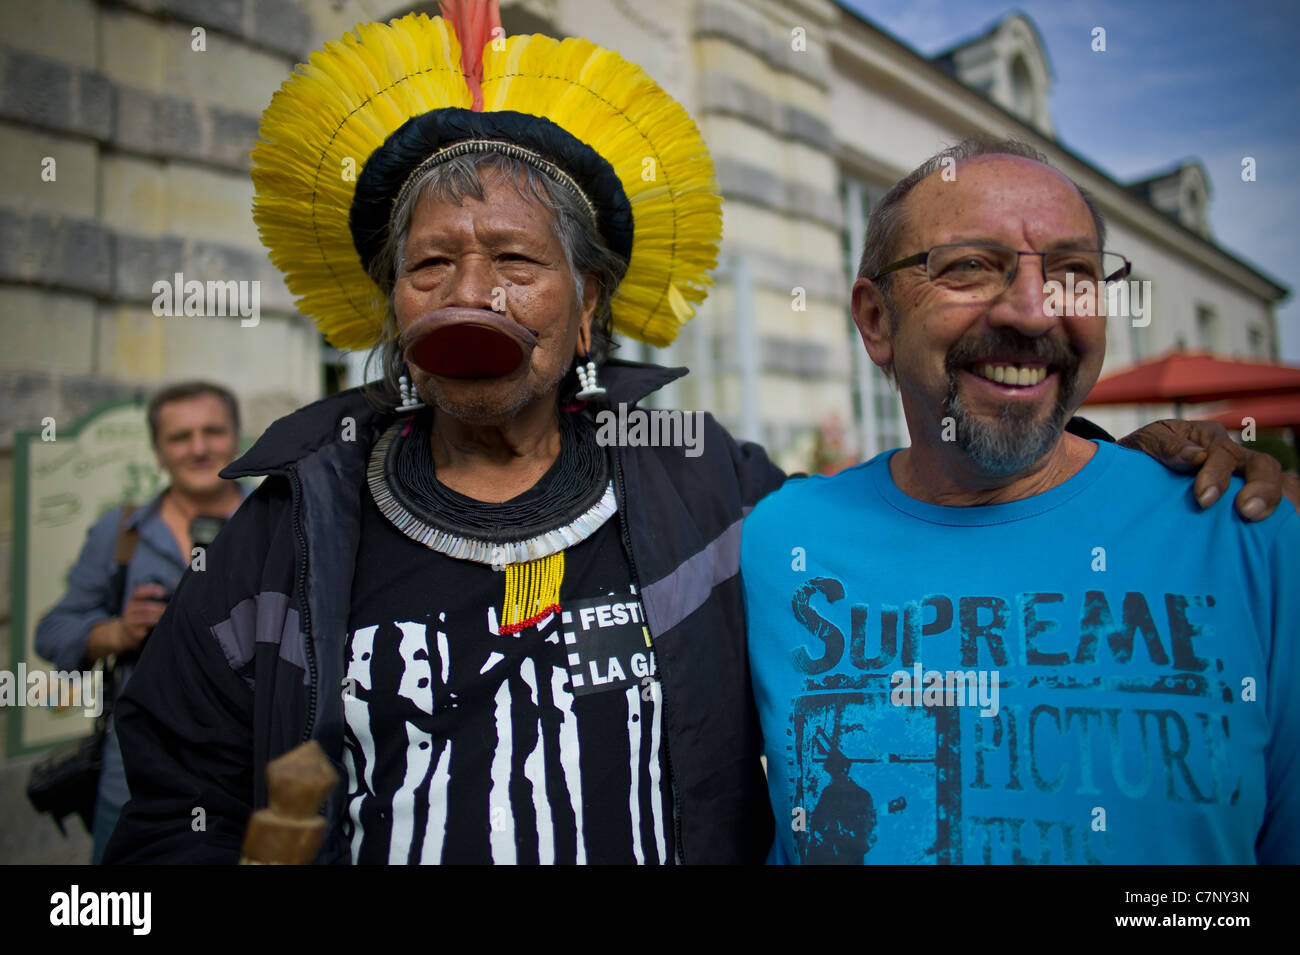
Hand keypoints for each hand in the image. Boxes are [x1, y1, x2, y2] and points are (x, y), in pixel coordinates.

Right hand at [117, 583, 169, 651]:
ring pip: (146, 619)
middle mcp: (130, 610)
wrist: (125, 633)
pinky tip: (162, 628)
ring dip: (158, 617)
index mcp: (133, 601)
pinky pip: (145, 630)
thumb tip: (175, 586)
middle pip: (145, 607)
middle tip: (170, 609)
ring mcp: (130, 622)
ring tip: (167, 617)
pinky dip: (154, 628)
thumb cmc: (141, 616)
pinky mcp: (134, 633)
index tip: (162, 592)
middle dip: (159, 607)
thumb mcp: (142, 605)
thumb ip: (154, 596)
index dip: (150, 590)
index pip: (138, 592)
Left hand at [1118, 419, 1296, 520]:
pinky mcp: (1243, 500)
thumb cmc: (1139, 456)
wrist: (1127, 473)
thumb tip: (1193, 457)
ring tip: (1267, 523)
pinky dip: (1285, 512)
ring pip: (1277, 482)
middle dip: (1261, 488)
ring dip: (1276, 501)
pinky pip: (1279, 500)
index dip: (1217, 476)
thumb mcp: (1145, 444)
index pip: (1223, 454)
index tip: (1204, 499)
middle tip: (1246, 512)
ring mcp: (1243, 478)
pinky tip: (1279, 533)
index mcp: (1208, 439)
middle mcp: (1233, 456)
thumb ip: (1165, 447)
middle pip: (1262, 466)